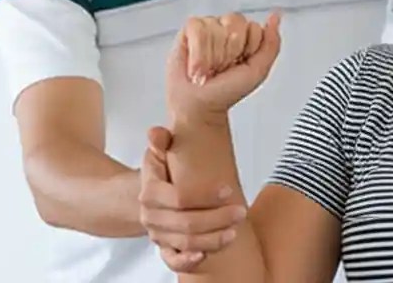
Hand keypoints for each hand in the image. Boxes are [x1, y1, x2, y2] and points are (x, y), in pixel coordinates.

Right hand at [139, 126, 245, 271]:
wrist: (154, 192)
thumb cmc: (164, 169)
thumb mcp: (162, 151)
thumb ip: (162, 141)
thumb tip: (156, 132)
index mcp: (150, 192)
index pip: (180, 198)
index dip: (205, 196)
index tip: (228, 189)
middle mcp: (151, 216)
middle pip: (186, 224)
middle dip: (217, 218)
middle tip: (241, 210)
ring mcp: (158, 234)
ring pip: (186, 243)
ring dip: (212, 239)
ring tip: (235, 229)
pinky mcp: (164, 247)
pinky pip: (173, 260)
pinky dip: (188, 261)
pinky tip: (205, 254)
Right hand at [166, 11, 281, 122]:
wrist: (202, 106)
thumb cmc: (227, 90)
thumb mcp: (258, 70)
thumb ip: (271, 44)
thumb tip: (275, 17)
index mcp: (247, 36)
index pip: (253, 27)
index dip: (247, 49)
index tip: (240, 64)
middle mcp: (228, 29)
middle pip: (235, 22)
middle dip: (229, 51)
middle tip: (223, 67)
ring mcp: (208, 27)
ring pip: (215, 26)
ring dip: (212, 54)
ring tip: (209, 67)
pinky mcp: (188, 30)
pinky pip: (196, 27)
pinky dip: (198, 51)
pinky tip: (197, 66)